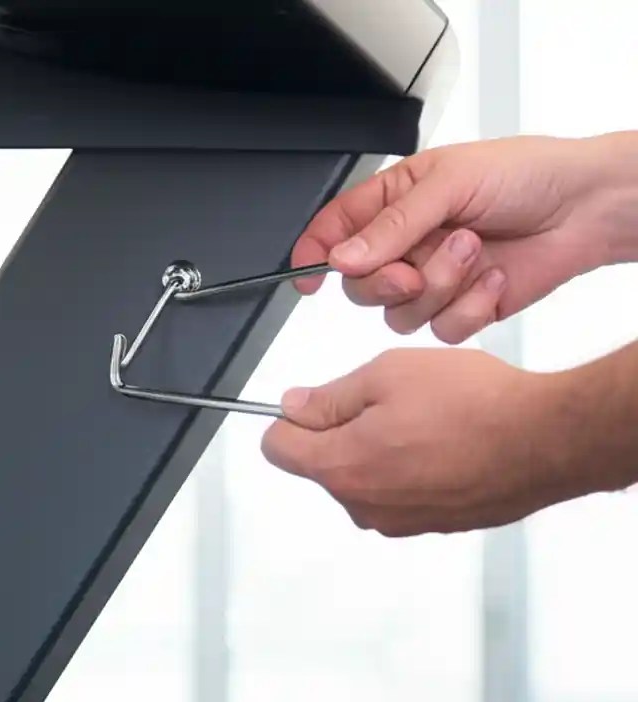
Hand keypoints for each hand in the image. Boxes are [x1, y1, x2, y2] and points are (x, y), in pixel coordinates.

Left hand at [260, 348, 593, 536]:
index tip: (320, 402)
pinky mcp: (432, 526)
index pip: (277, 448)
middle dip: (340, 433)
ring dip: (378, 451)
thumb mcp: (387, 375)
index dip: (293, 419)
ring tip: (425, 422)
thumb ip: (330, 397)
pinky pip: (400, 493)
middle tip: (389, 403)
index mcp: (341, 467)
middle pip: (322, 465)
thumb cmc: (473, 403)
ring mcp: (399, 521)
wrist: (546, 440)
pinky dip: (411, 470)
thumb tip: (293, 407)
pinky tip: (445, 444)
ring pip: (363, 479)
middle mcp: (364, 506)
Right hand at [292, 133, 637, 342]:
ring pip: (399, 313)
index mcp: (393, 202)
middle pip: (360, 284)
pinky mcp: (463, 308)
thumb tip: (342, 258)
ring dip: (439, 288)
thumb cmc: (527, 175)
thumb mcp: (449, 183)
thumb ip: (391, 226)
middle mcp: (408, 244)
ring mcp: (434, 278)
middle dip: (387, 281)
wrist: (589, 208)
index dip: (313, 255)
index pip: (333, 231)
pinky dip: (470, 307)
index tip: (309, 278)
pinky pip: (442, 329)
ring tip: (474, 253)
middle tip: (413, 270)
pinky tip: (495, 278)